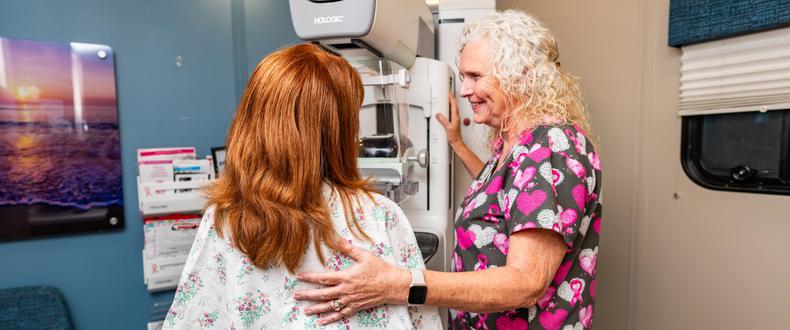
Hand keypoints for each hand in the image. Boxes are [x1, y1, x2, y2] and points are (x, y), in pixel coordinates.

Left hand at [294, 239, 410, 324]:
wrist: (393, 284)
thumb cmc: (380, 269)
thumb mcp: (365, 256)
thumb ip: (349, 248)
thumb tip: (337, 239)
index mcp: (347, 277)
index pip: (324, 278)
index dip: (310, 278)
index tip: (299, 277)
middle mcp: (346, 290)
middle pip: (323, 294)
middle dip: (308, 295)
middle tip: (296, 295)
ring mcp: (351, 300)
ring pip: (330, 306)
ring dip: (316, 308)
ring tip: (305, 310)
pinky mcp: (356, 307)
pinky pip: (341, 314)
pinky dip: (331, 318)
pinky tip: (322, 321)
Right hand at [436, 92, 463, 147]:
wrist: (457, 142)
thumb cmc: (454, 137)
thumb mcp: (448, 128)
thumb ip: (443, 121)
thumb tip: (439, 115)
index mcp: (456, 117)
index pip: (454, 104)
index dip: (451, 98)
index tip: (448, 93)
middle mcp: (456, 117)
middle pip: (454, 105)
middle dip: (451, 98)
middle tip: (447, 93)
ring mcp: (455, 119)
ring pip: (453, 108)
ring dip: (450, 103)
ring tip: (446, 99)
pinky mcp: (454, 121)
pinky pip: (452, 112)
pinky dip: (449, 108)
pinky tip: (445, 109)